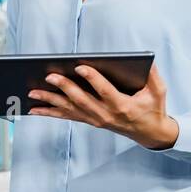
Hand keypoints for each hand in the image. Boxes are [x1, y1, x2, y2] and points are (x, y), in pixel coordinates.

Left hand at [26, 60, 178, 149]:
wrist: (149, 133)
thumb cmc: (153, 108)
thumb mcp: (158, 91)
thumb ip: (153, 76)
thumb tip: (146, 59)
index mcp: (123, 106)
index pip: (105, 91)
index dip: (92, 79)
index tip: (80, 66)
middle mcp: (106, 115)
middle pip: (81, 100)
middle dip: (64, 88)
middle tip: (49, 76)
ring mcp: (96, 119)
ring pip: (69, 109)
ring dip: (50, 101)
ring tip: (32, 93)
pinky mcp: (89, 121)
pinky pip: (66, 116)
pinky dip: (49, 112)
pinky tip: (33, 109)